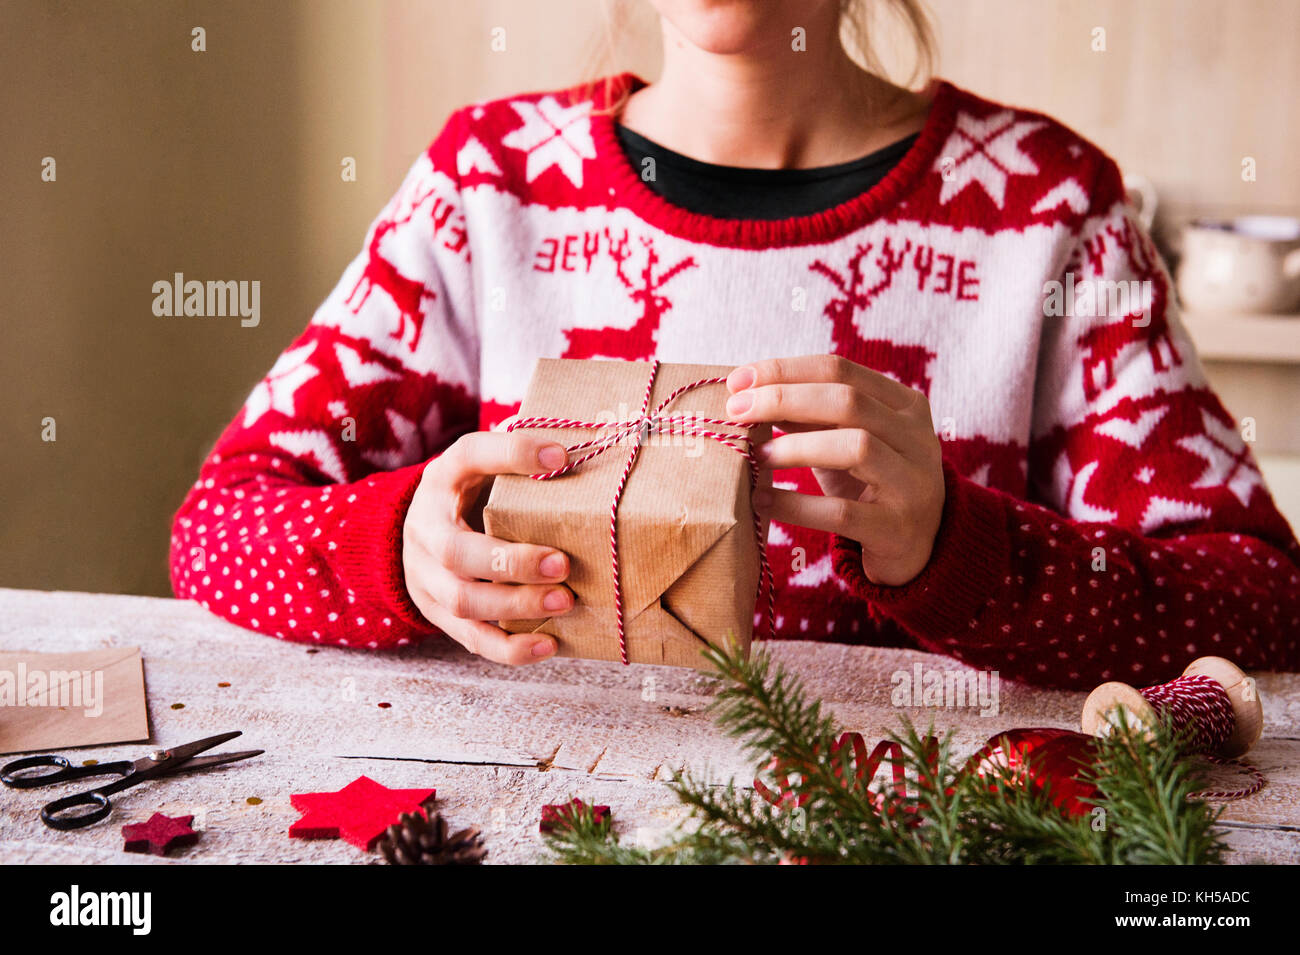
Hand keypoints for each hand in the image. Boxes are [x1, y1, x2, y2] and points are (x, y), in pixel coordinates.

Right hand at [403, 431, 573, 664]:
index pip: (469, 456)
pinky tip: (549, 644)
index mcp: (441, 478)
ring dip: (516, 606)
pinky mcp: (438, 615)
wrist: (418, 530)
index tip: (561, 456)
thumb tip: (582, 446)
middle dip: (511, 562)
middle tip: (563, 564)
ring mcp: (425, 577)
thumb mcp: (484, 464)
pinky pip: (471, 639)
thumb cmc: (469, 493)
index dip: (512, 455)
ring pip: (462, 601)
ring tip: (565, 603)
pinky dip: (510, 649)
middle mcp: (425, 528)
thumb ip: (520, 455)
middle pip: (455, 552)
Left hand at [725, 355, 944, 586]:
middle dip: (783, 400)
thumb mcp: (845, 441)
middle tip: (737, 411)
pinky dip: (796, 505)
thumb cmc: (871, 483)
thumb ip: (809, 417)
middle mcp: (916, 437)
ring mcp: (912, 483)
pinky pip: (841, 512)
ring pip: (854, 447)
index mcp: (904, 404)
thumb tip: (748, 394)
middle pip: (847, 401)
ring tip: (756, 456)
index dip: (785, 371)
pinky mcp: (896, 528)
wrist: (921, 545)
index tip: (738, 380)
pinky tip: (763, 501)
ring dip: (795, 447)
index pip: (840, 370)